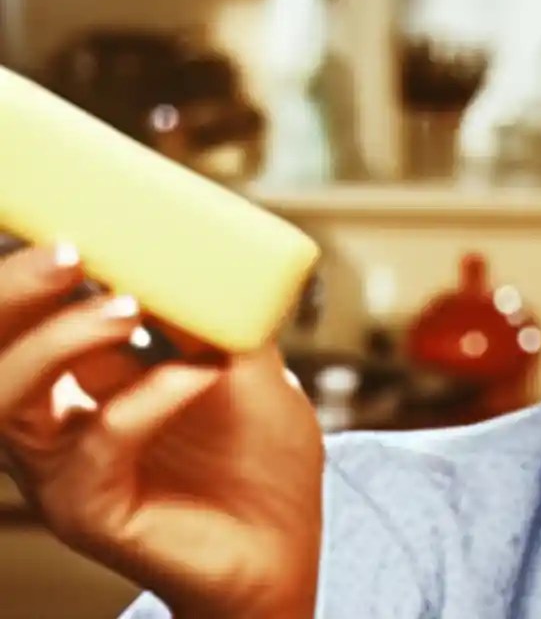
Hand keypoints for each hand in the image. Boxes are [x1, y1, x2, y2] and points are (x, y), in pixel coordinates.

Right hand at [0, 242, 324, 617]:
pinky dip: (144, 402)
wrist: (289, 546)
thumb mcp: (247, 367)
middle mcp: (58, 425)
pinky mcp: (92, 511)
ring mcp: (66, 471)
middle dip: (15, 294)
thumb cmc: (263, 462)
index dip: (26, 272)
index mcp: (85, 384)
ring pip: (12, 400)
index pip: (26, 319)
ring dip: (63, 340)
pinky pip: (96, 447)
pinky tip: (196, 377)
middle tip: (69, 249)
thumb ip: (221, 314)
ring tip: (128, 306)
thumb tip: (207, 244)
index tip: (59, 217)